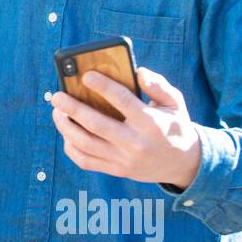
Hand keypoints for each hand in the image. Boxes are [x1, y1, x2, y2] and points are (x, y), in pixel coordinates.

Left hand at [49, 66, 201, 189]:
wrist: (184, 164)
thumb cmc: (174, 126)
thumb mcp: (175, 103)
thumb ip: (158, 85)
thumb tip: (138, 71)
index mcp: (151, 122)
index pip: (123, 101)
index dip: (102, 86)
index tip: (85, 75)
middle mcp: (136, 143)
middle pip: (97, 125)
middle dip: (73, 109)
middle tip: (56, 96)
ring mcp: (125, 160)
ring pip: (86, 144)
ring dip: (66, 127)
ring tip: (57, 112)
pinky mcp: (117, 170)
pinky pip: (86, 161)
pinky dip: (71, 148)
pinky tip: (66, 133)